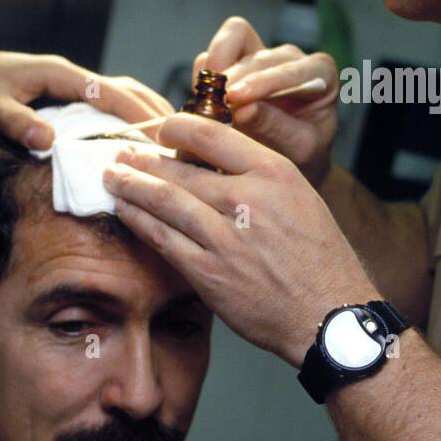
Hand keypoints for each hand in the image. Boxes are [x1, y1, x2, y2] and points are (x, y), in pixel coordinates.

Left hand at [0, 49, 172, 149]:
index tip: (167, 136)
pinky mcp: (64, 95)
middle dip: (156, 111)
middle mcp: (71, 76)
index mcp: (60, 74)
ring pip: (120, 94)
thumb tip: (50, 141)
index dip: (141, 113)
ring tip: (171, 142)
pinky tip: (136, 140)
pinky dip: (128, 118)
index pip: (112, 93)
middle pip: (126, 89)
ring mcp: (70, 84)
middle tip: (185, 141)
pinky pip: (106, 105)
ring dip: (147, 113)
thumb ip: (16, 122)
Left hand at [102, 114, 377, 365]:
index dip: (175, 127)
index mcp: (274, 172)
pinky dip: (138, 221)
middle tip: (121, 152)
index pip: (211, 133)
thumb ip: (259, 177)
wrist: (328, 313)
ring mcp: (226, 236)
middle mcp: (248, 198)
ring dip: (130, 185)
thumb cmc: (318, 258)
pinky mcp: (209, 272)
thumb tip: (211, 163)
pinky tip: (125, 211)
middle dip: (143, 158)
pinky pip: (162, 239)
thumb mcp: (300, 198)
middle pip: (180, 167)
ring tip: (111, 176)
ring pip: (163, 200)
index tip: (159, 128)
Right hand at [196, 16, 338, 187]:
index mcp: (320, 72)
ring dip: (215, 72)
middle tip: (214, 110)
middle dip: (234, 80)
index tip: (236, 98)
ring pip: (232, 43)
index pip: (291, 69)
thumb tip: (242, 110)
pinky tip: (203, 103)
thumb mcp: (298, 148)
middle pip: (258, 55)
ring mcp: (262, 54)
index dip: (261, 82)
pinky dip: (202, 76)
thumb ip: (274, 127)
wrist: (287, 163)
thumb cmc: (303, 153)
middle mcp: (291, 57)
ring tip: (207, 105)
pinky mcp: (235, 59)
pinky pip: (212, 55)